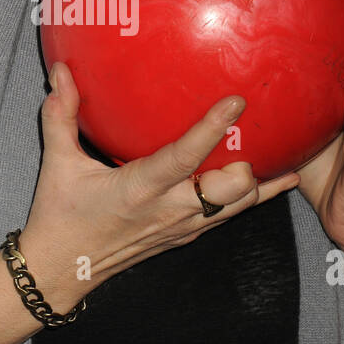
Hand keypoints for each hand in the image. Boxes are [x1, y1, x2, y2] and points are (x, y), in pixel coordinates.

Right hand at [19, 61, 300, 309]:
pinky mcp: (185, 236)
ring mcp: (182, 226)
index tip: (236, 101)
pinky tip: (273, 179)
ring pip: (240, 205)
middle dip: (250, 161)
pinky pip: (229, 215)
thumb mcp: (58, 163)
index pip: (186, 156)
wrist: (62, 270)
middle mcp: (170, 209)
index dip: (213, 128)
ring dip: (260, 180)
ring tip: (285, 151)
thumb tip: (60, 73)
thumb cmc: (60, 216)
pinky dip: (251, 197)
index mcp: (141, 188)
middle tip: (257, 128)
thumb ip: (61, 115)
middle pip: (232, 188)